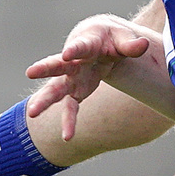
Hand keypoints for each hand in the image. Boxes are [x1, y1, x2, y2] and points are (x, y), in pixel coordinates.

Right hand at [25, 14, 156, 139]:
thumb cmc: (111, 38)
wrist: (101, 41)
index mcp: (87, 43)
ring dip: (44, 100)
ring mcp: (72, 77)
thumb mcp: (123, 38)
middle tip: (30, 72)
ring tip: (32, 112)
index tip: (67, 54)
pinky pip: (70, 108)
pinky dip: (69, 122)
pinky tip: (67, 138)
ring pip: (56, 89)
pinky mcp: (75, 91)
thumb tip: (144, 45)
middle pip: (57, 65)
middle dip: (45, 68)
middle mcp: (74, 61)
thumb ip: (131, 45)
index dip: (75, 50)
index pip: (81, 46)